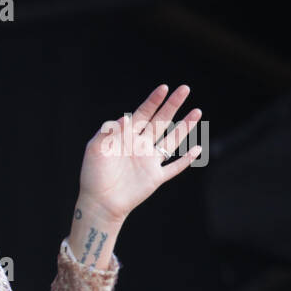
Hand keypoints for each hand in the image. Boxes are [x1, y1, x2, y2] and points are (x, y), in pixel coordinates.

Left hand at [80, 84, 202, 222]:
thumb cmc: (93, 174)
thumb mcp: (94, 149)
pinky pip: (174, 167)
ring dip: (185, 127)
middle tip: (185, 89)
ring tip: (197, 111)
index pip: (142, 114)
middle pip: (161, 121)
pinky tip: (197, 150)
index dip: (153, 101)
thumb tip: (125, 117)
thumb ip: (107, 132)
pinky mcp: (155, 177)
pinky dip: (186, 160)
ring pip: (172, 140)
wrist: (99, 201)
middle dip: (172, 105)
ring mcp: (149, 161)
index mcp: (126, 137)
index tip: (164, 88)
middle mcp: (140, 146)